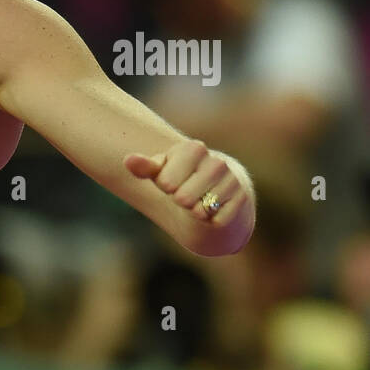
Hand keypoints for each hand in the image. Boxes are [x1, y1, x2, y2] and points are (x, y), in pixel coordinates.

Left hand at [123, 138, 239, 223]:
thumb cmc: (182, 179)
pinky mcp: (242, 199)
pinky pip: (216, 221)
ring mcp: (232, 180)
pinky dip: (210, 221)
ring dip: (195, 212)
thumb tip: (128, 160)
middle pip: (182, 198)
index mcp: (194, 149)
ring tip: (200, 201)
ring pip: (200, 211)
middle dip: (180, 201)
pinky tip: (214, 209)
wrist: (219, 191)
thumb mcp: (162, 172)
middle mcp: (217, 162)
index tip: (173, 181)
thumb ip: (145, 168)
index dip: (165, 186)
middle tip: (187, 194)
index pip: (165, 182)